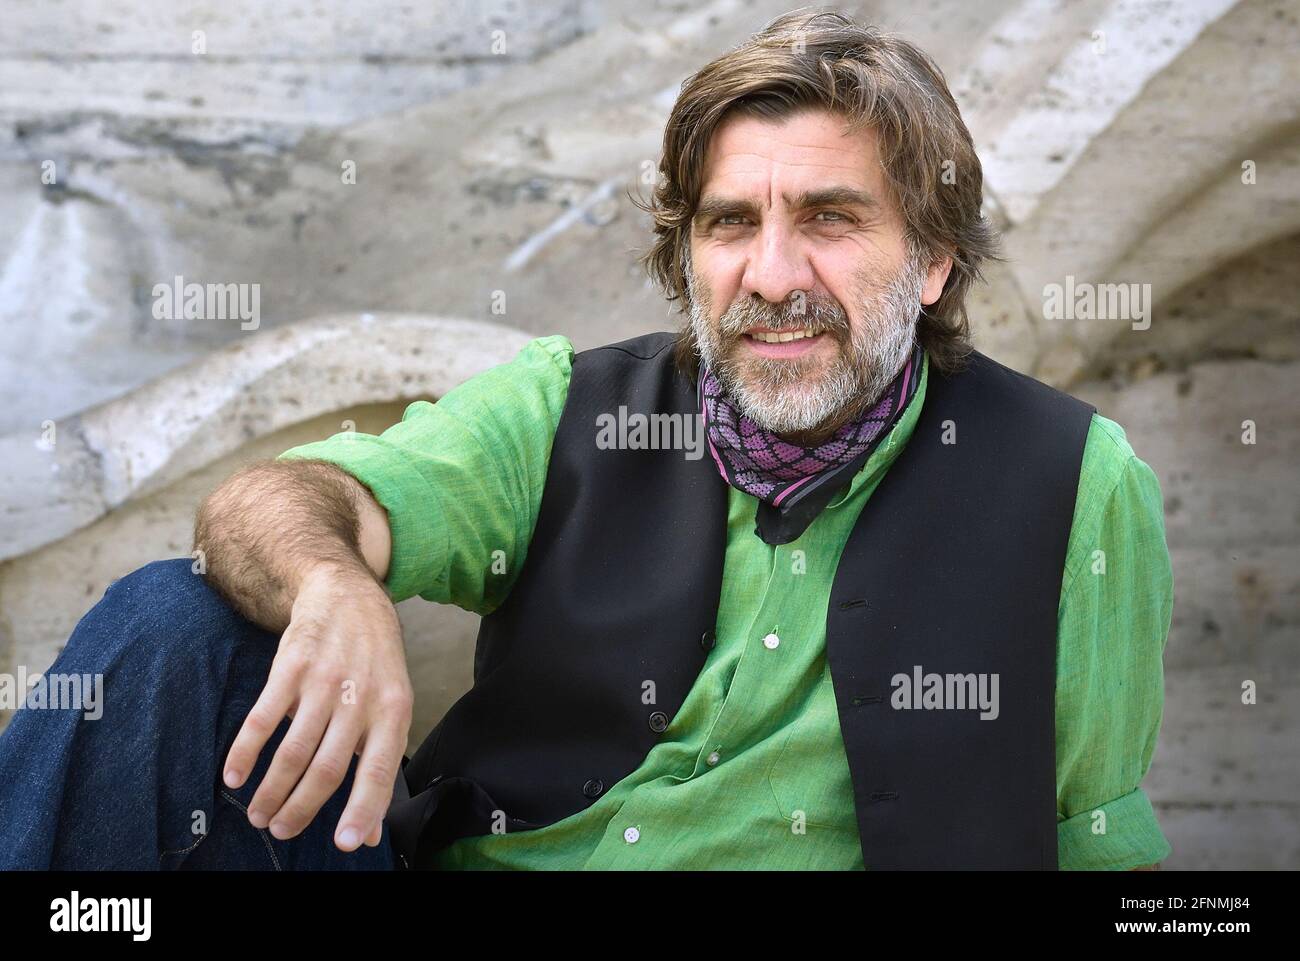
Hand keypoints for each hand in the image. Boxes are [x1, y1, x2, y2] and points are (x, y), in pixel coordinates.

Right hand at [222, 563, 412, 851]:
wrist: (349, 598)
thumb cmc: (374, 664)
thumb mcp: (391, 708)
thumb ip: (379, 768)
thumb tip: (369, 834)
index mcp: (394, 712)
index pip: (380, 771)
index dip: (362, 810)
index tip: (344, 844)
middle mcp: (361, 698)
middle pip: (327, 768)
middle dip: (301, 808)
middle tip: (281, 831)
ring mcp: (326, 681)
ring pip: (293, 750)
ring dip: (271, 790)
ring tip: (258, 814)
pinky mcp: (292, 666)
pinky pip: (263, 718)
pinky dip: (245, 751)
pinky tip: (233, 775)